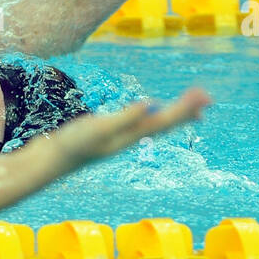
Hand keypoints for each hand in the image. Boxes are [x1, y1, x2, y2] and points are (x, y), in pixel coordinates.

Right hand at [42, 88, 211, 170]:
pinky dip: (153, 114)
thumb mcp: (97, 129)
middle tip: (208, 97)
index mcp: (130, 136)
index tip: (203, 96)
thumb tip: (150, 106)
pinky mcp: (110, 133)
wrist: (50, 161)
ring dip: (175, 113)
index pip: (164, 120)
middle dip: (186, 110)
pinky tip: (153, 112)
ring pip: (155, 123)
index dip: (184, 108)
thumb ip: (124, 118)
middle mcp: (130, 138)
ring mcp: (120, 137)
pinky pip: (141, 122)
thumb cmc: (71, 145)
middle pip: (165, 123)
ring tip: (194, 107)